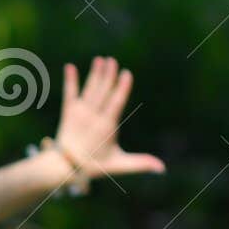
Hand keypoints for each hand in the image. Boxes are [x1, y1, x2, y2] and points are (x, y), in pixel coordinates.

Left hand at [52, 56, 165, 181]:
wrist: (65, 167)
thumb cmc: (94, 166)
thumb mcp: (118, 164)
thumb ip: (140, 163)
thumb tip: (163, 168)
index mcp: (106, 126)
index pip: (115, 103)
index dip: (121, 88)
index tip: (126, 74)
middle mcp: (92, 117)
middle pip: (102, 92)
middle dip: (108, 76)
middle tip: (112, 61)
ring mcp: (79, 113)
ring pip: (89, 90)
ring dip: (94, 74)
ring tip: (100, 60)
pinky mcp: (68, 112)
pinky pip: (69, 93)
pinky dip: (70, 81)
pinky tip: (69, 67)